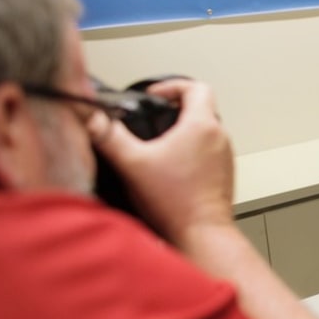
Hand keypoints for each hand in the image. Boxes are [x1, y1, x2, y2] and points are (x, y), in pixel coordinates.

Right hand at [89, 79, 234, 245]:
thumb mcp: (133, 163)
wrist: (201, 234)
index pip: (196, 86)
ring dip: (183, 133)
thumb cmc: (176, 203)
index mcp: (202, 125)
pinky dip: (190, 152)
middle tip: (152, 118)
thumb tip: (94, 119)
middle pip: (200, 108)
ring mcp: (224, 156)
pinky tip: (169, 168)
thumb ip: (110, 137)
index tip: (155, 95)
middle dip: (174, 110)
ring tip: (158, 145)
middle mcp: (219, 137)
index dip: (172, 85)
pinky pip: (208, 152)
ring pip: (205, 131)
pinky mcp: (223, 174)